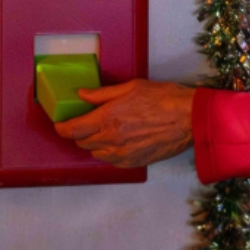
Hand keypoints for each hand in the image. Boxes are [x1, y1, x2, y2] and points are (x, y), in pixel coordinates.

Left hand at [55, 78, 195, 167]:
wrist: (189, 119)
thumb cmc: (163, 99)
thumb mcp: (130, 87)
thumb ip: (102, 94)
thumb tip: (82, 94)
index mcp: (108, 119)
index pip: (73, 130)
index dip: (62, 128)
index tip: (60, 124)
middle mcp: (112, 140)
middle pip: (82, 143)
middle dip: (79, 133)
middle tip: (85, 123)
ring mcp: (123, 154)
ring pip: (96, 153)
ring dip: (94, 143)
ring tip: (104, 131)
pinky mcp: (134, 162)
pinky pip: (112, 161)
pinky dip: (109, 152)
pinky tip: (119, 141)